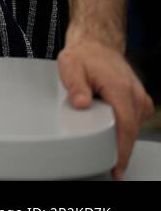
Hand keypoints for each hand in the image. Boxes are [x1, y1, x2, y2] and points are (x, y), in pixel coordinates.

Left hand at [58, 36, 153, 177]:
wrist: (96, 45)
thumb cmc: (84, 56)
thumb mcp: (71, 67)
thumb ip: (76, 87)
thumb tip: (81, 103)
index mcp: (120, 88)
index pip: (126, 125)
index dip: (122, 148)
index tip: (117, 165)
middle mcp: (135, 93)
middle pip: (131, 130)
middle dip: (121, 148)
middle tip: (109, 163)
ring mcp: (139, 96)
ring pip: (134, 126)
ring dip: (121, 137)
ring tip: (105, 141)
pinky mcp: (139, 100)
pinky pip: (134, 120)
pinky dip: (124, 127)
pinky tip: (110, 126)